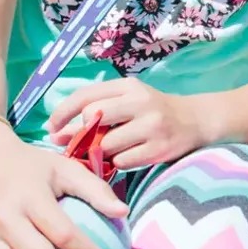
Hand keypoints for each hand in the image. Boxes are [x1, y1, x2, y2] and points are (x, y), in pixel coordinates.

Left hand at [47, 82, 212, 174]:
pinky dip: (119, 162)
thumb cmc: (153, 110)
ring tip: (107, 151)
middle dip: (77, 134)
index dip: (63, 111)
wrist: (196, 120)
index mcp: (129, 86)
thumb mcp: (130, 98)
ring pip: (107, 144)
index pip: (86, 95)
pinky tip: (127, 156)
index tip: (51, 126)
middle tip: (70, 145)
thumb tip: (58, 129)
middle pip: (93, 117)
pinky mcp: (160, 148)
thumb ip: (100, 107)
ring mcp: (152, 125)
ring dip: (100, 152)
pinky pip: (123, 161)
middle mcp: (141, 102)